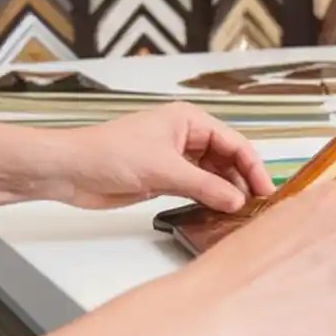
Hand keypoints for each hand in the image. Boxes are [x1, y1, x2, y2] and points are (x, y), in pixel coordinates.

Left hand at [51, 102, 274, 211]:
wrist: (68, 171)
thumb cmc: (108, 154)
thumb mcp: (164, 170)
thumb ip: (205, 186)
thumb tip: (237, 201)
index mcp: (190, 121)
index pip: (235, 144)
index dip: (253, 168)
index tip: (266, 191)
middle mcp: (187, 137)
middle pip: (228, 160)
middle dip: (242, 181)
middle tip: (257, 207)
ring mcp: (176, 159)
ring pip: (214, 176)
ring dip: (226, 193)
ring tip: (241, 214)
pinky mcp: (165, 179)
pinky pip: (198, 188)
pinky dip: (209, 200)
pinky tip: (219, 213)